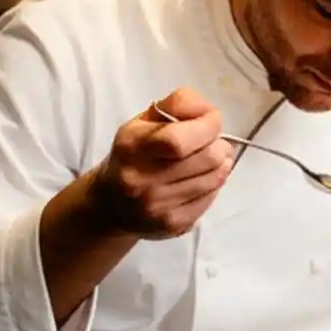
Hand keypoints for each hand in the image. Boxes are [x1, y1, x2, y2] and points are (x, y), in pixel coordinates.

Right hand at [84, 87, 233, 238]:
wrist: (110, 206)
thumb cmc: (131, 155)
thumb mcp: (142, 122)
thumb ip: (176, 105)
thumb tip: (208, 110)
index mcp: (132, 148)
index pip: (179, 140)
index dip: (207, 125)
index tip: (211, 120)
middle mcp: (143, 181)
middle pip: (207, 158)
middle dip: (218, 144)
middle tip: (212, 142)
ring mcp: (159, 207)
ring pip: (215, 178)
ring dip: (220, 164)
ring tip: (208, 160)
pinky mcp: (174, 225)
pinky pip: (211, 198)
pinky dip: (212, 185)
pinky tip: (200, 180)